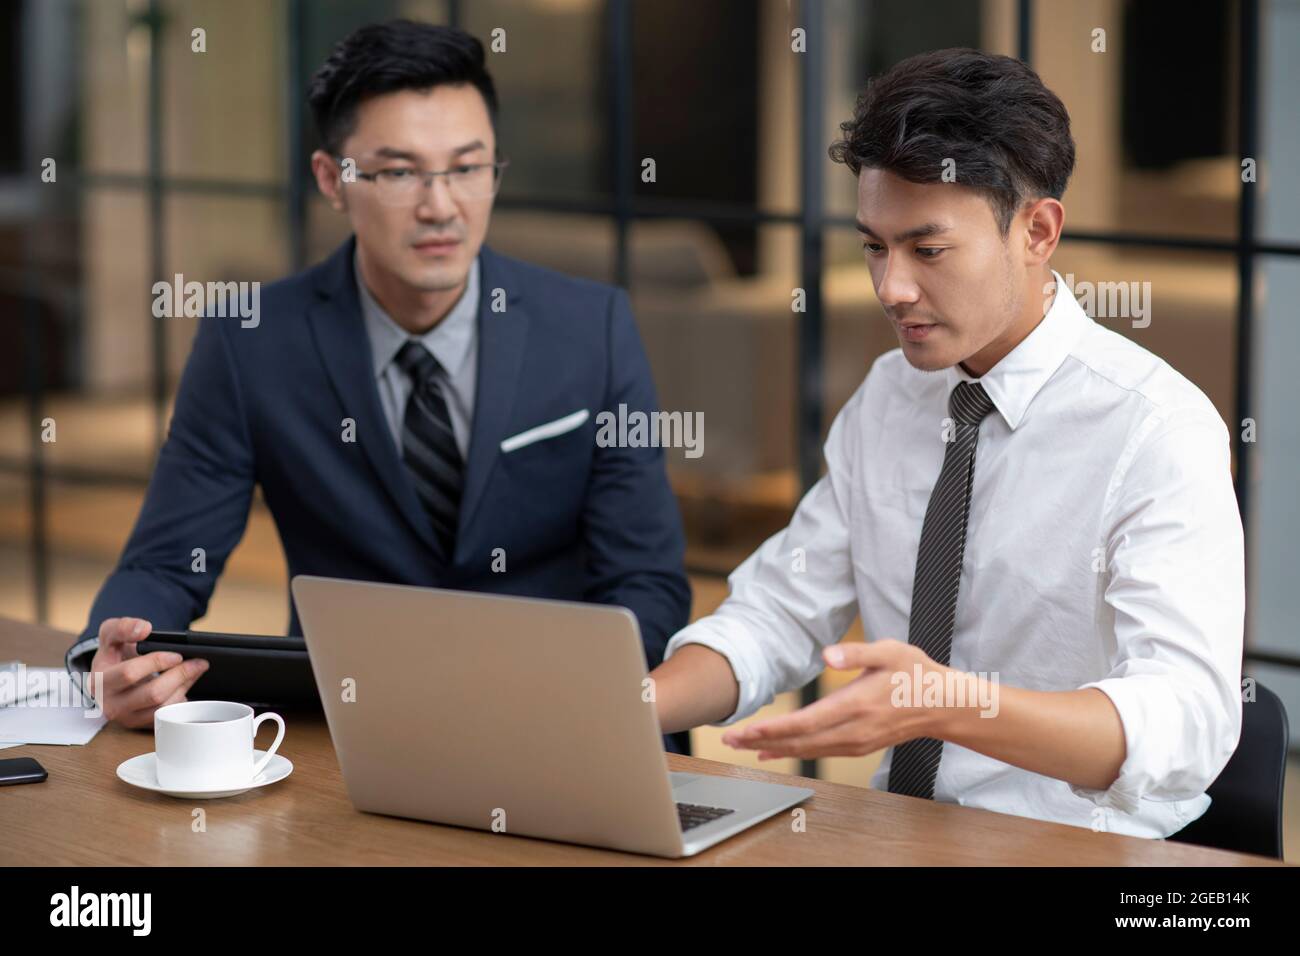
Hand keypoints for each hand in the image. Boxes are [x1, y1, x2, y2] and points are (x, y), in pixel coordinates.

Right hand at [88, 617, 208, 728]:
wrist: (110, 676)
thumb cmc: (112, 654)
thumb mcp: (110, 635)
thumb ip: (122, 627)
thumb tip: (143, 629)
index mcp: (100, 682)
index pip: (130, 673)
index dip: (157, 662)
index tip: (177, 655)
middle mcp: (110, 705)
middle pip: (153, 693)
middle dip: (181, 675)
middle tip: (199, 663)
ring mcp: (126, 718)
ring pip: (163, 706)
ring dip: (185, 687)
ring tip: (195, 670)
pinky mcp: (141, 725)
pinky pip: (167, 716)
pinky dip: (181, 700)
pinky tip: (185, 685)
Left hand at [720, 639, 950, 759]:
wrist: (943, 705)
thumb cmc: (915, 674)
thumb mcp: (890, 651)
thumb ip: (856, 652)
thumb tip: (828, 654)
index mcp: (856, 705)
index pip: (806, 722)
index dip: (774, 729)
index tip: (747, 731)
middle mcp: (853, 730)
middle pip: (799, 742)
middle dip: (761, 742)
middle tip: (730, 741)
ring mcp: (856, 743)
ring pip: (807, 751)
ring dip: (773, 749)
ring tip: (744, 746)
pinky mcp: (858, 747)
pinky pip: (819, 753)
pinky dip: (794, 752)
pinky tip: (776, 751)